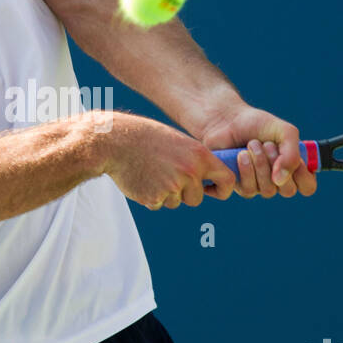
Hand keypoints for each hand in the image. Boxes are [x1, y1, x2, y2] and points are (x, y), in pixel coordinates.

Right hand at [99, 112, 237, 208]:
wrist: (116, 142)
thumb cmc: (146, 138)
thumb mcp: (178, 142)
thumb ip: (194, 160)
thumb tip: (206, 179)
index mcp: (199, 156)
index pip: (227, 179)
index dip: (223, 189)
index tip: (215, 191)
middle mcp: (190, 172)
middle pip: (196, 198)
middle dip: (185, 194)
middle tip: (167, 176)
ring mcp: (172, 186)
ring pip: (176, 202)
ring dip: (166, 194)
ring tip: (151, 172)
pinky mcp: (155, 198)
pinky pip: (158, 204)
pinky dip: (151, 196)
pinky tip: (142, 179)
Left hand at [195, 103, 316, 198]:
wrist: (227, 120)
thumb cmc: (257, 125)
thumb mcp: (284, 131)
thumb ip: (292, 153)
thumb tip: (281, 180)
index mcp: (293, 167)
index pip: (307, 186)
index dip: (303, 176)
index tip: (296, 159)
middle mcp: (277, 180)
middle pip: (288, 191)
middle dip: (277, 164)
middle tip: (267, 144)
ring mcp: (258, 185)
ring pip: (268, 191)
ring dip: (261, 164)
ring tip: (252, 144)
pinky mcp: (239, 186)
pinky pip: (248, 190)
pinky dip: (246, 169)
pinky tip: (241, 154)